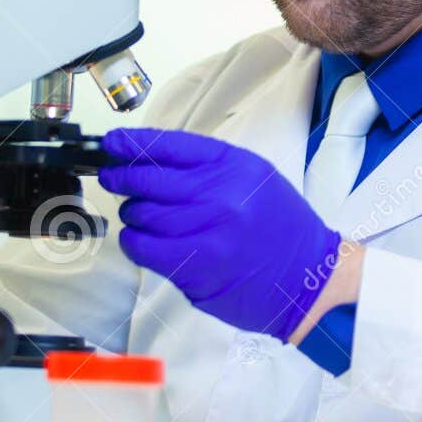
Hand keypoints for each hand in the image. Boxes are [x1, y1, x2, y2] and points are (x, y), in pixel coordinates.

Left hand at [98, 128, 342, 340]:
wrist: (309, 278)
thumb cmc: (281, 230)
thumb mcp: (254, 179)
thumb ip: (209, 168)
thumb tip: (153, 161)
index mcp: (234, 165)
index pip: (170, 145)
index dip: (133, 142)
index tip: (112, 143)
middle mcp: (221, 192)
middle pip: (149, 178)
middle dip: (122, 177)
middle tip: (112, 178)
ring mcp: (208, 229)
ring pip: (143, 213)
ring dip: (131, 214)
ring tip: (137, 216)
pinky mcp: (197, 264)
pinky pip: (144, 247)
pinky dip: (133, 242)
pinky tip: (139, 240)